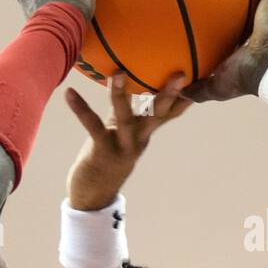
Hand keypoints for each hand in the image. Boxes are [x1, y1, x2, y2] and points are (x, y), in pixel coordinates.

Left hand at [65, 74, 191, 209]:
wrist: (94, 195)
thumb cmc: (106, 159)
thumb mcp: (121, 134)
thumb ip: (124, 111)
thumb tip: (125, 85)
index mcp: (144, 134)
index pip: (169, 114)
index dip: (184, 97)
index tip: (198, 77)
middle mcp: (139, 140)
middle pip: (157, 115)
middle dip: (169, 95)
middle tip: (180, 74)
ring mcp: (122, 147)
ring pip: (126, 118)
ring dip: (120, 95)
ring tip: (117, 72)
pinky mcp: (102, 151)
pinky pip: (93, 127)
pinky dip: (81, 109)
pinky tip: (69, 93)